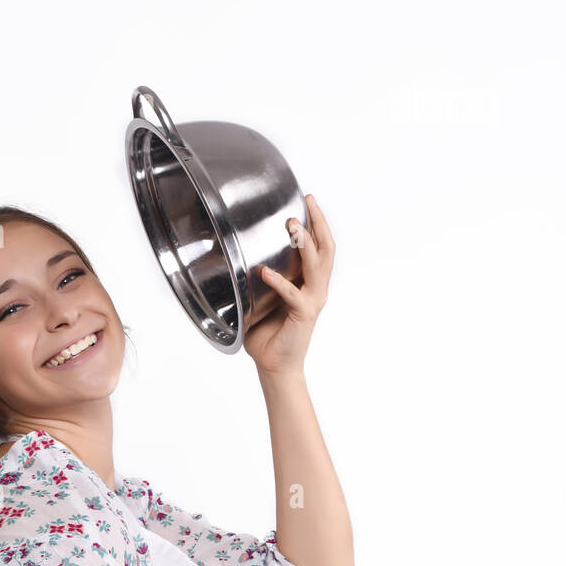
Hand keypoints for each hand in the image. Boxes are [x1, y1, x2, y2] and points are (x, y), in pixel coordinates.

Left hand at [243, 193, 335, 376]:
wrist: (275, 366)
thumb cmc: (268, 335)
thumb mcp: (262, 299)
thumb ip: (260, 280)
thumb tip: (238, 258)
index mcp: (310, 283)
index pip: (321, 247)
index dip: (317, 223)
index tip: (307, 201)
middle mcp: (316, 289)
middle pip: (327, 248)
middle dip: (319, 222)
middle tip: (308, 200)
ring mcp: (313, 301)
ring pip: (317, 265)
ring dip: (305, 243)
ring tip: (292, 225)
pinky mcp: (303, 315)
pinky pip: (293, 294)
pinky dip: (279, 282)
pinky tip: (263, 272)